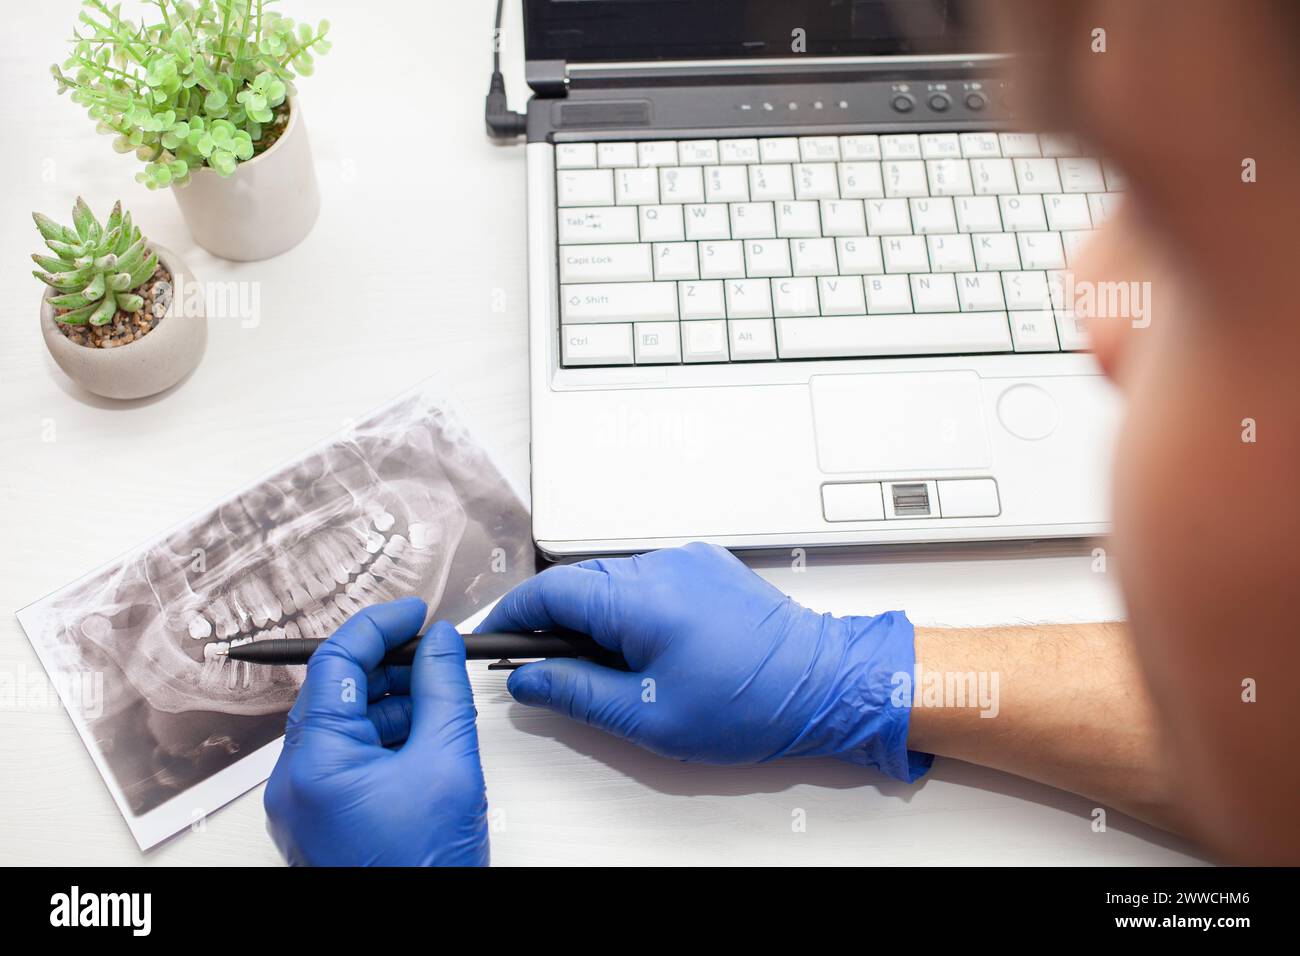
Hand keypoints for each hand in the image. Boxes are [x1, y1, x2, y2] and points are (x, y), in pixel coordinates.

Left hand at [264, 598, 488, 865]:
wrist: (411, 942)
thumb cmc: (423, 870)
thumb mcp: (448, 764)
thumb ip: (444, 691)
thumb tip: (441, 642)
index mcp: (315, 762)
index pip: (336, 662)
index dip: (379, 625)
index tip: (415, 612)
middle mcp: (295, 780)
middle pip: (338, 691)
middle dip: (391, 665)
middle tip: (437, 652)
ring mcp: (305, 802)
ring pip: (346, 723)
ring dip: (393, 702)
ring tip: (441, 700)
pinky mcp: (321, 816)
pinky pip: (348, 757)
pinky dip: (386, 737)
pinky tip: (426, 737)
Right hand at [479, 543, 929, 780]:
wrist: (826, 682)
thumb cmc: (753, 703)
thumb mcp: (649, 716)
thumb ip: (576, 693)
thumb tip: (528, 680)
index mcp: (644, 599)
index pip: (551, 589)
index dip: (513, 614)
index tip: (495, 638)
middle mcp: (664, 566)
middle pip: (578, 581)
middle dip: (552, 620)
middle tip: (545, 667)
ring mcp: (688, 560)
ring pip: (611, 579)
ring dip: (592, 615)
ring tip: (604, 666)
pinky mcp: (706, 566)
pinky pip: (646, 577)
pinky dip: (627, 606)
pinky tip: (641, 645)